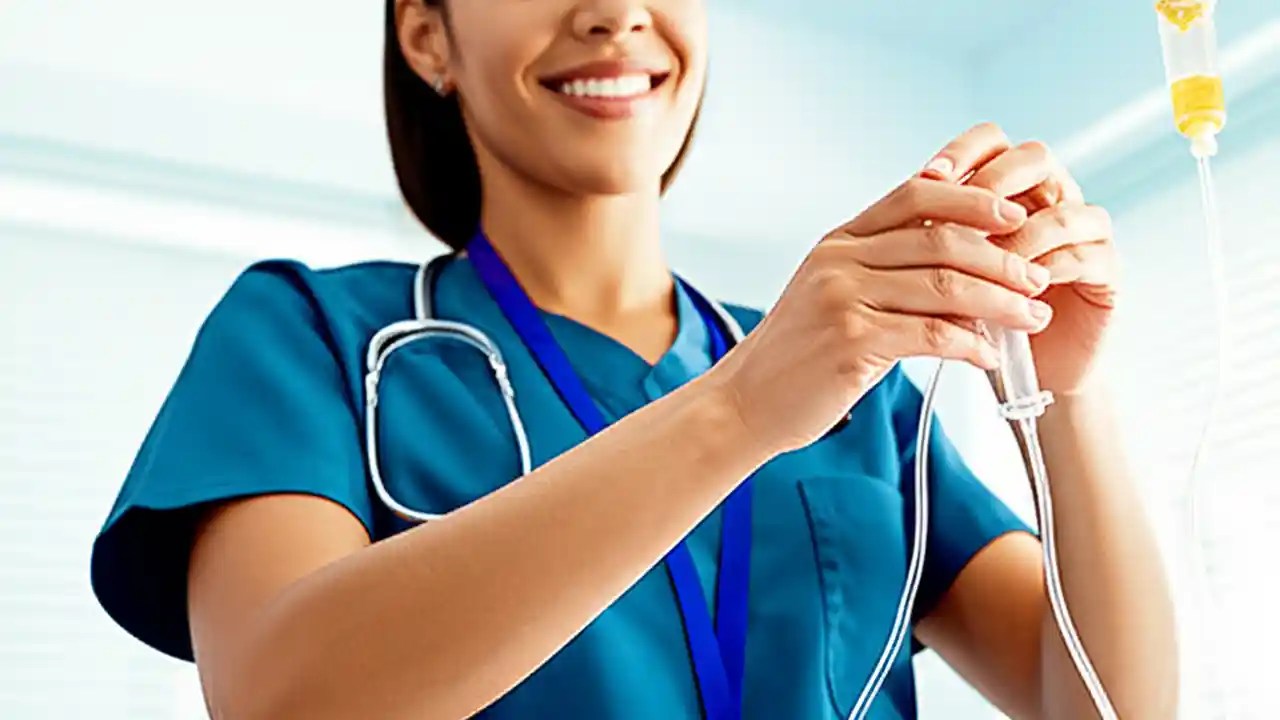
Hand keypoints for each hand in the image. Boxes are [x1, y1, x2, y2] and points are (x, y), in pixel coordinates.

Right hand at [714, 175, 1049, 454]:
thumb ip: (885, 272)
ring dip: (1000, 303)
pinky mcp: (851, 344)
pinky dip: (971, 346)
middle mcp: (839, 261)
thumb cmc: (798, 356)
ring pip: (945, 287)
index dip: (972, 198)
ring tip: (1033, 318)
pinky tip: (989, 356)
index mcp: (838, 241)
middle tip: (1039, 278)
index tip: (1015, 215)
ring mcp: (842, 300)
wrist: (746, 402)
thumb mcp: (832, 296)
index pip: (916, 196)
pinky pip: (931, 336)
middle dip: (1002, 259)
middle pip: (942, 240)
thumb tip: (965, 271)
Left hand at [922, 123, 1119, 395]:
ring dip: (1017, 238)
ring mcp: (1085, 231)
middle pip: (1035, 158)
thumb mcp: (945, 268)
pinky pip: (1082, 255)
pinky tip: (1015, 290)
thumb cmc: (976, 314)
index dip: (962, 152)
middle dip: (992, 184)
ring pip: (1063, 210)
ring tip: (981, 266)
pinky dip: (1046, 269)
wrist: (1017, 372)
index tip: (927, 177)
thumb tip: (906, 202)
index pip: (992, 142)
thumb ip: (935, 231)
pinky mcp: (1106, 271)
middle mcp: (1052, 197)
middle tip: (958, 217)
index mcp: (1011, 186)